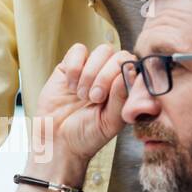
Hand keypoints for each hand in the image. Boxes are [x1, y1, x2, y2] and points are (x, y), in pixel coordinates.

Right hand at [30, 42, 133, 170]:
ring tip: (82, 95)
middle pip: (118, 55)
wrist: (57, 141)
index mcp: (124, 88)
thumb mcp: (110, 122)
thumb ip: (121, 97)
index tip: (111, 96)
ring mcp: (90, 69)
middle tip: (95, 98)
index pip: (134, 66)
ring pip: (101, 51)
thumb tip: (129, 71)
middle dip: (105, 76)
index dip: (124, 75)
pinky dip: (76, 67)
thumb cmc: (87, 135)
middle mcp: (109, 75)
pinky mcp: (70, 66)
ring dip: (91, 74)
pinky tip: (71, 86)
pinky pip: (78, 50)